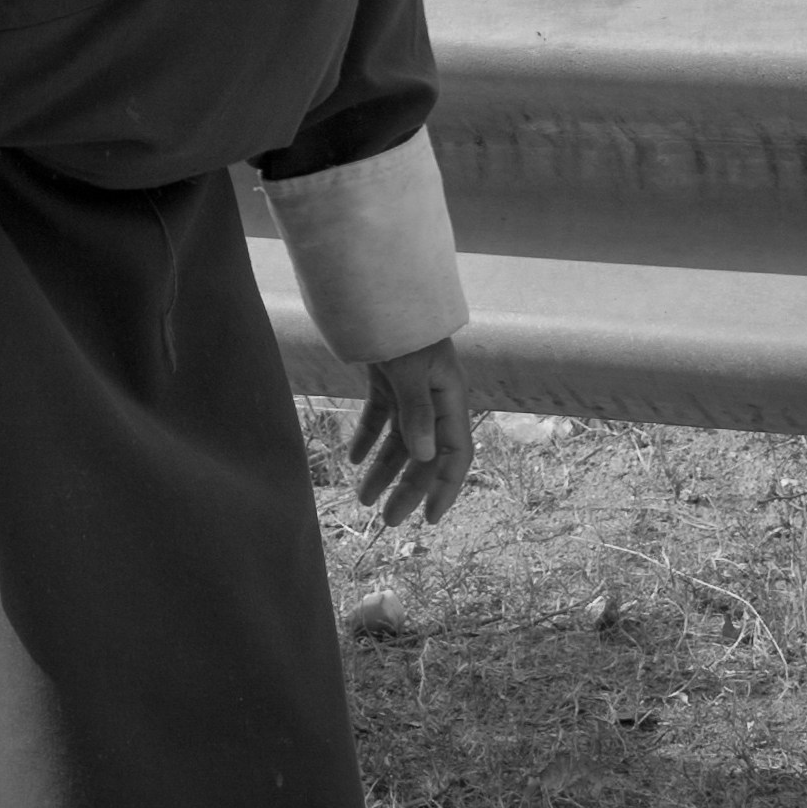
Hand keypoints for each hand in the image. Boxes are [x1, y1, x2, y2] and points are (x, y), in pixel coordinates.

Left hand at [351, 338, 477, 524]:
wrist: (379, 286)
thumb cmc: (401, 326)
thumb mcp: (410, 368)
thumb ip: (416, 411)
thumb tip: (423, 458)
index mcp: (450, 398)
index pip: (455, 454)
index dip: (445, 487)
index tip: (430, 519)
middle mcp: (434, 398)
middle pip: (424, 454)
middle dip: (406, 488)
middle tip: (386, 521)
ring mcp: (410, 388)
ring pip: (399, 439)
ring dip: (382, 468)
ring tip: (363, 499)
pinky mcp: (387, 378)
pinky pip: (380, 415)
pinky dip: (368, 437)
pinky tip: (352, 458)